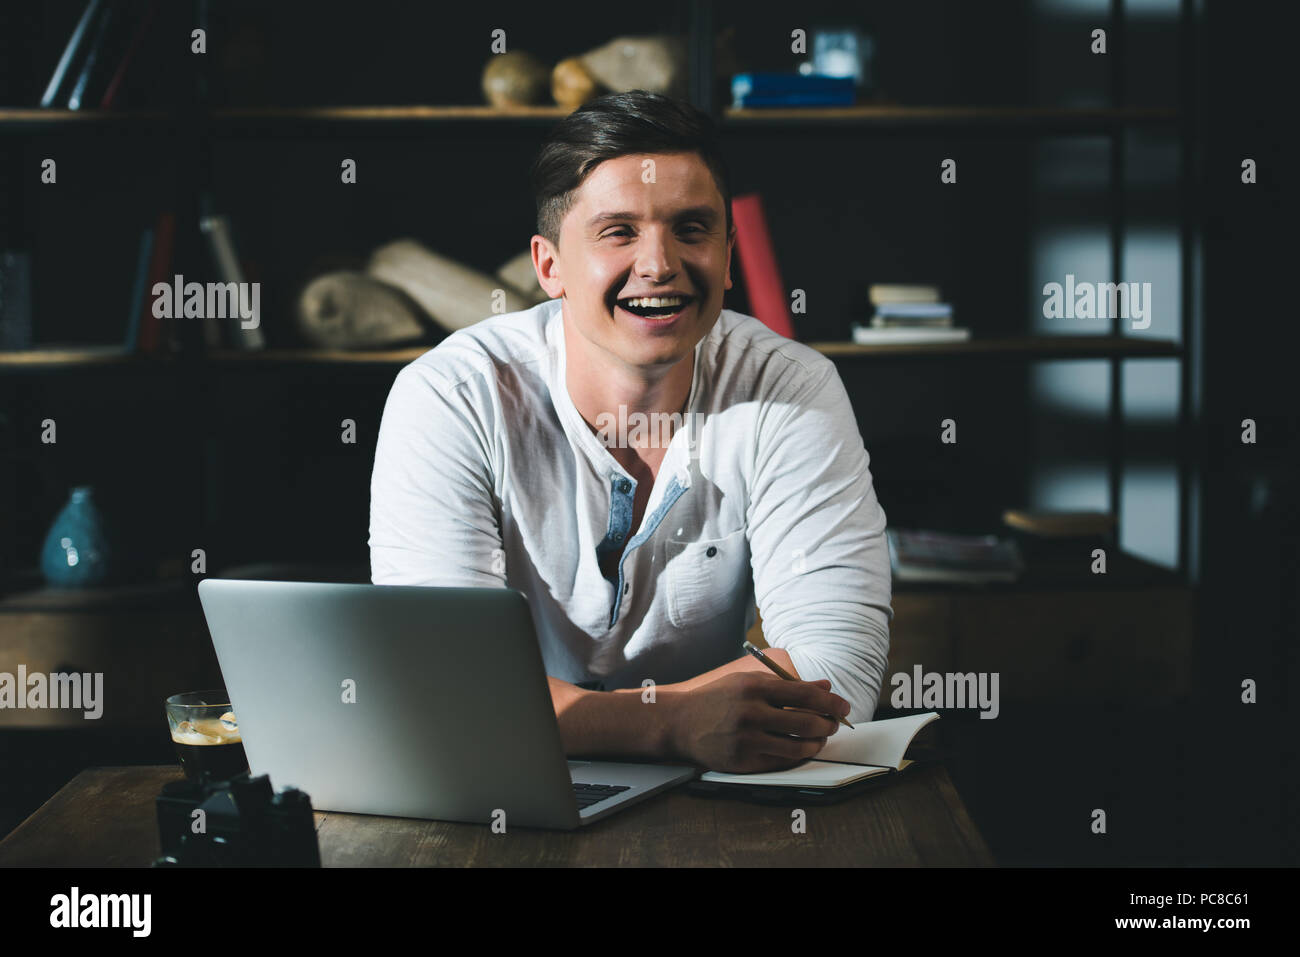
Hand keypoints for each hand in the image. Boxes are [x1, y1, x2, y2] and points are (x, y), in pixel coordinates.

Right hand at [666, 672, 850, 773]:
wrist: (681, 723)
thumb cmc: (719, 699)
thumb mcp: (749, 682)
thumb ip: (788, 685)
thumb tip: (825, 688)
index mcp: (754, 687)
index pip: (805, 695)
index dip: (830, 702)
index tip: (843, 707)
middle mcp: (751, 713)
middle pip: (806, 722)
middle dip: (828, 724)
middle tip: (834, 724)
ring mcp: (746, 739)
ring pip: (798, 747)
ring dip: (816, 743)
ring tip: (820, 738)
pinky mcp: (743, 761)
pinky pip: (781, 762)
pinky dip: (797, 756)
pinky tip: (800, 749)